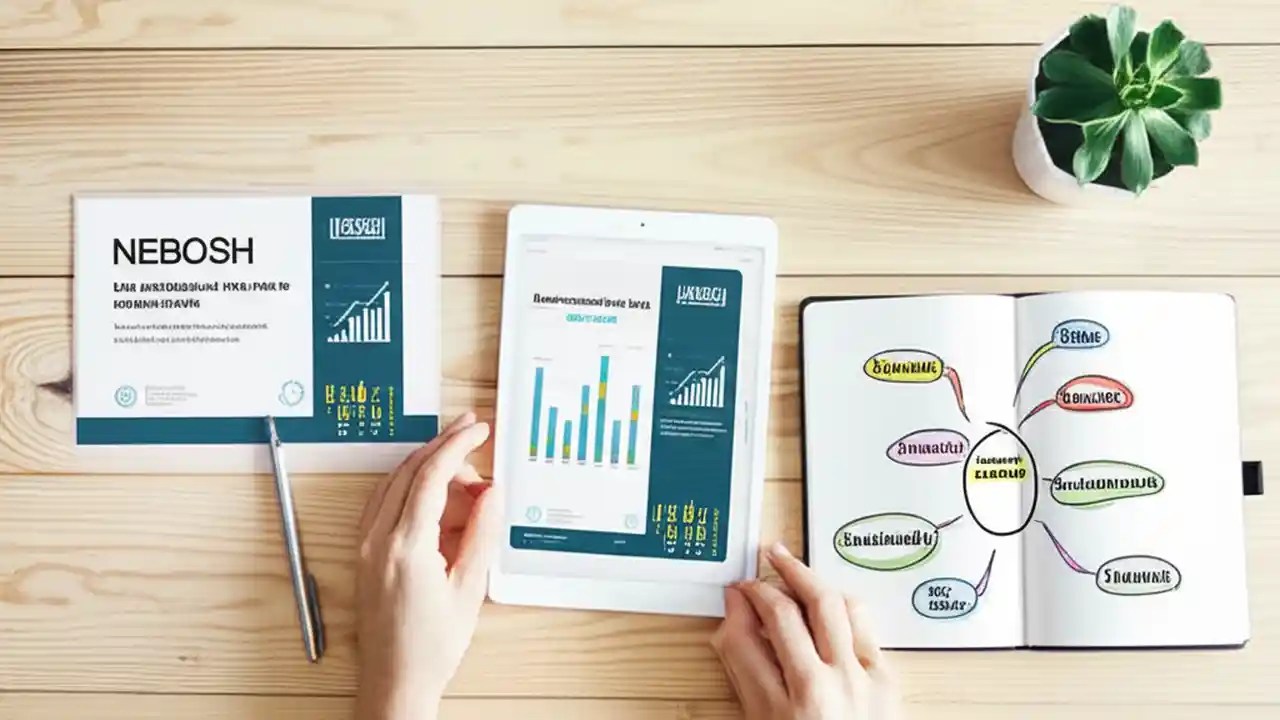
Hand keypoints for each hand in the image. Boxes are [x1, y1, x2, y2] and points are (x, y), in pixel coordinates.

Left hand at [355, 413, 502, 719]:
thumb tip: (490, 491)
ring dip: (425, 465)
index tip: (477, 430)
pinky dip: (408, 486)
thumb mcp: (469, 588)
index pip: (431, 477)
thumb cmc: (431, 647)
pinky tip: (431, 490)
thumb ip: (481, 533)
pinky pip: (382, 502)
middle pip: (409, 471)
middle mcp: (378, 541)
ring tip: (463, 466)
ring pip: (392, 483)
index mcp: (406, 548)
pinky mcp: (363, 554)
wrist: (396, 681)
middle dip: (442, 446)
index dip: (457, 446)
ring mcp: (365, 546)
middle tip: (472, 433)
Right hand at [711, 543, 901, 719]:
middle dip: (766, 582)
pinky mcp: (886, 679)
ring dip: (806, 576)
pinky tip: (828, 597)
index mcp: (778, 713)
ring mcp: (856, 682)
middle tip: (759, 564)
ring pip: (828, 605)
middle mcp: (818, 692)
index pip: (744, 641)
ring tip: (791, 564)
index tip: (735, 592)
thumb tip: (736, 619)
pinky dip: (840, 603)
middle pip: (784, 613)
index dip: (737, 607)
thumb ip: (746, 671)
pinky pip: (861, 621)